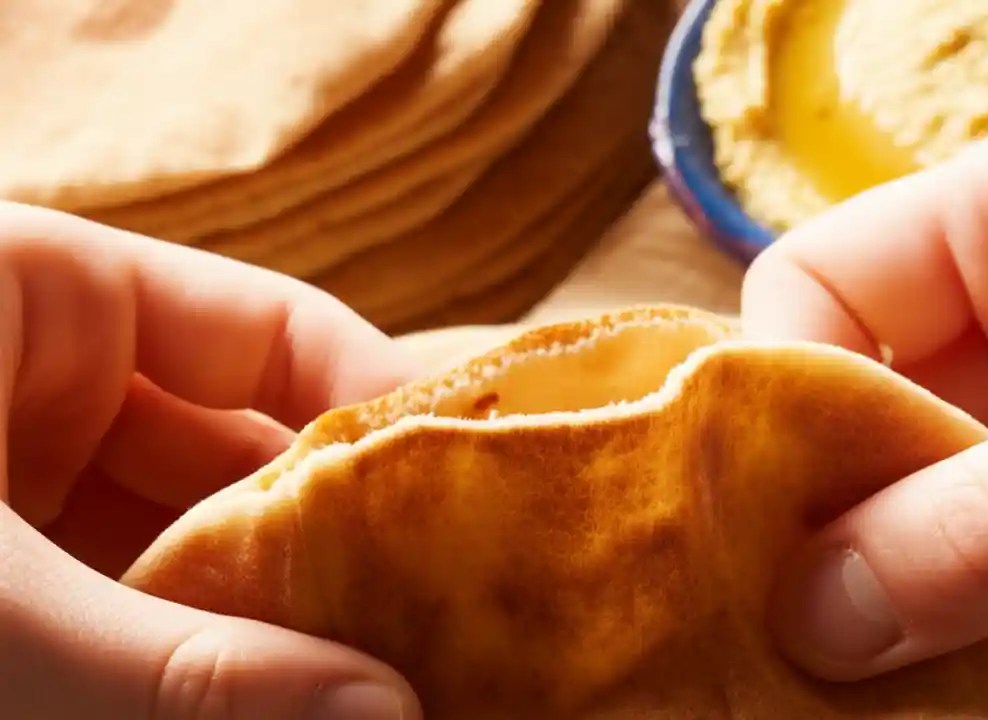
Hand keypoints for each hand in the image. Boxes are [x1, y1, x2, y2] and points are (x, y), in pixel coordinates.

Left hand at [0, 203, 424, 718]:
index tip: (476, 510)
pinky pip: (136, 617)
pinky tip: (286, 706)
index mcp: (44, 294)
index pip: (274, 329)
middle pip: (247, 455)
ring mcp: (24, 494)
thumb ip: (172, 658)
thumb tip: (385, 712)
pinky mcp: (17, 593)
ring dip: (279, 623)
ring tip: (379, 681)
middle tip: (438, 630)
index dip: (384, 412)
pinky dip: (207, 664)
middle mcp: (50, 387)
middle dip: (335, 546)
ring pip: (199, 552)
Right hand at [744, 105, 987, 681]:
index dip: (783, 393)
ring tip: (871, 702)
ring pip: (936, 534)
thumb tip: (822, 615)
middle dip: (838, 534)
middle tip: (798, 646)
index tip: (765, 520)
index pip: (825, 289)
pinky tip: (975, 714)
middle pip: (868, 426)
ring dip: (913, 622)